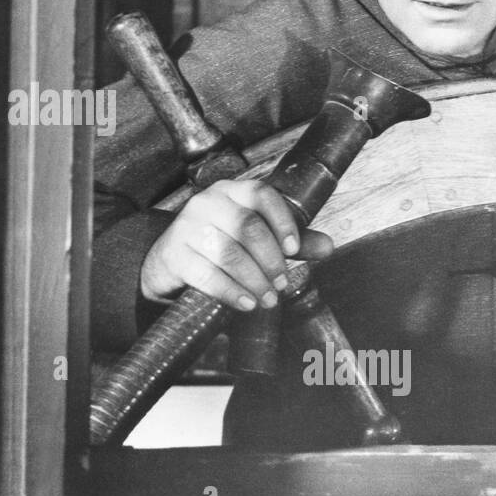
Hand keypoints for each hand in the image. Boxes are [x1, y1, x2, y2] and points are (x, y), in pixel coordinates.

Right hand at [140, 178, 334, 310]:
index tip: (294, 248)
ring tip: (267, 298)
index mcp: (231, 191)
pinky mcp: (174, 254)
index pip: (261, 194)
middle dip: (270, 259)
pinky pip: (206, 274)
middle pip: (247, 226)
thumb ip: (288, 241)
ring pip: (228, 252)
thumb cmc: (216, 246)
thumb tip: (328, 246)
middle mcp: (207, 202)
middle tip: (281, 283)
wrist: (167, 262)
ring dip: (254, 280)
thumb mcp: (253, 239)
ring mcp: (186, 226)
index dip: (282, 220)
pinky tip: (245, 303)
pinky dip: (230, 292)